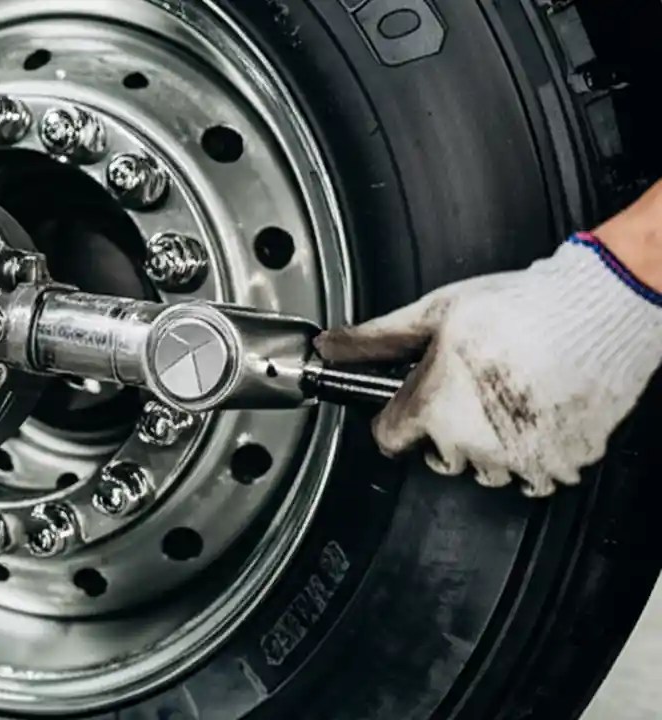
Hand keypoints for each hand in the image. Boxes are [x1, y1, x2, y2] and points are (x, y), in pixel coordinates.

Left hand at [314, 240, 661, 496]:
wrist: (598, 311)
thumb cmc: (519, 310)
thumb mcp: (434, 312)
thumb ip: (376, 338)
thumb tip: (329, 346)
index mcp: (432, 410)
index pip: (388, 439)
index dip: (394, 419)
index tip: (408, 405)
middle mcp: (471, 444)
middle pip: (438, 457)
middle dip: (444, 431)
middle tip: (469, 391)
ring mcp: (519, 459)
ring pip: (487, 470)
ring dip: (490, 446)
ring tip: (507, 400)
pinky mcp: (561, 464)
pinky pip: (537, 476)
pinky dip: (536, 453)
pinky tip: (539, 415)